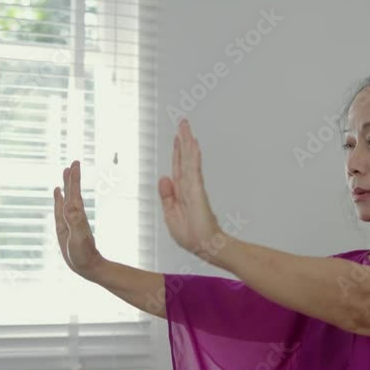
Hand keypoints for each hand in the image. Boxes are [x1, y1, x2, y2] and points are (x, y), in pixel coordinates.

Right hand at [54, 160, 104, 280]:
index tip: (75, 163)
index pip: (75, 192)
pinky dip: (58, 198)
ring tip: (65, 171)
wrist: (87, 266)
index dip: (74, 178)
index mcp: (77, 215)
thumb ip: (75, 222)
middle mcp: (74, 214)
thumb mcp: (78, 238)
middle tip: (72, 163)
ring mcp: (69, 219)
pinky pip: (59, 208)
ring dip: (66, 184)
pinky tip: (57, 192)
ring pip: (66, 197)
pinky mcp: (63, 226)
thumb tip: (70, 206)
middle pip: (72, 191)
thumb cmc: (83, 254)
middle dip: (72, 177)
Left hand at [159, 118, 222, 257]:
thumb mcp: (171, 215)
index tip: (178, 137)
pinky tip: (193, 145)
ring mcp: (194, 188)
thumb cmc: (192, 235)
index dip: (177, 151)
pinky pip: (193, 170)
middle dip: (183, 140)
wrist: (206, 246)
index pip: (178, 167)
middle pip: (184, 159)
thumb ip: (167, 196)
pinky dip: (193, 157)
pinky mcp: (197, 192)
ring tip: (186, 127)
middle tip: (183, 123)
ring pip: (189, 160)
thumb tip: (163, 177)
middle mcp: (188, 186)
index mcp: (181, 192)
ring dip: (187, 143)